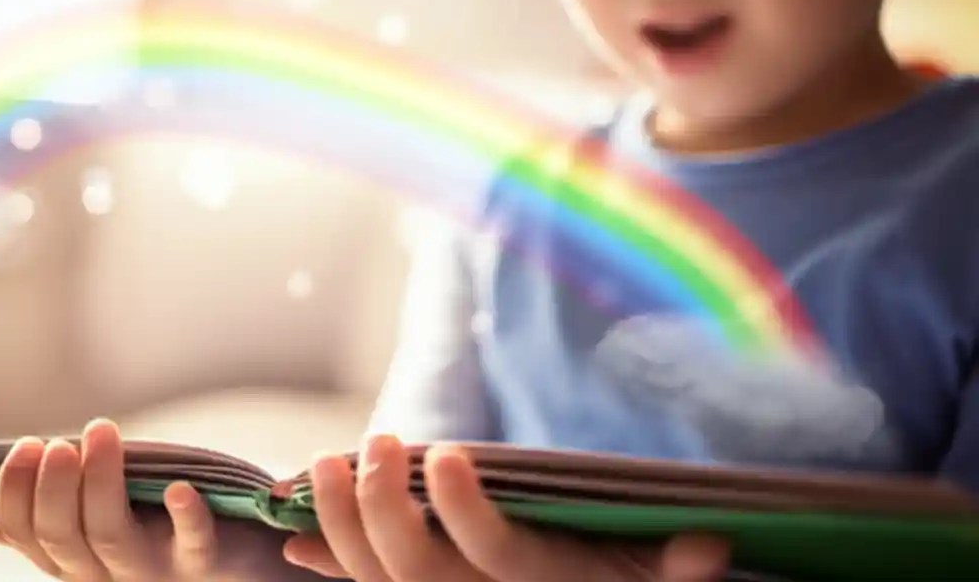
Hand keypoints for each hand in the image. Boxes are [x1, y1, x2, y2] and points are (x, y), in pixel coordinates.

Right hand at [0, 418, 220, 580]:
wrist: (235, 557)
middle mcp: (104, 574)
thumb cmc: (150, 527)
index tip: (26, 446)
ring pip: (113, 538)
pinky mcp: (205, 560)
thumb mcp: (81, 519)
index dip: (16, 493)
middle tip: (57, 442)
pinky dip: (185, 517)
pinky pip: (193, 545)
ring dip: (102, 484)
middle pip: (62, 539)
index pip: (25, 535)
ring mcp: (155, 571)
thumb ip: (20, 519)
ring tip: (100, 433)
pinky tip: (179, 488)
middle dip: (52, 489)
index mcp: (70, 560)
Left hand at [283, 435, 730, 581]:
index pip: (491, 552)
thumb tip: (715, 547)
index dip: (462, 509)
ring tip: (320, 461)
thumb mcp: (638, 577)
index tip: (447, 452)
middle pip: (414, 565)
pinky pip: (357, 581)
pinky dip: (326, 555)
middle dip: (386, 504)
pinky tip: (292, 527)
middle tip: (382, 439)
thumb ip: (668, 568)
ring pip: (372, 573)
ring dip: (339, 519)